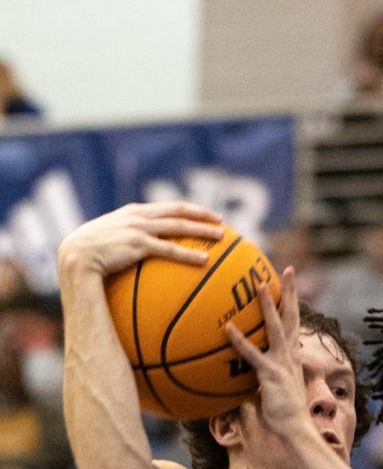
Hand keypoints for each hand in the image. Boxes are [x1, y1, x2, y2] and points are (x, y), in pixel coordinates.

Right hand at [57, 201, 223, 280]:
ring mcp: (138, 228)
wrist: (75, 257)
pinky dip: (188, 254)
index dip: (190, 209)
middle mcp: (139, 216)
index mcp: (134, 213)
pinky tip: (204, 261)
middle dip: (202, 215)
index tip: (209, 215)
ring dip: (202, 231)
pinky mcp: (137, 244)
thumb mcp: (111, 241)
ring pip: (178, 226)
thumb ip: (128, 242)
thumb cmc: (90, 255)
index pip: (168, 207)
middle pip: (178, 211)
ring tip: (221, 238)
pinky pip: (169, 249)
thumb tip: (142, 256)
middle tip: (222, 222)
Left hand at [226, 267, 311, 437]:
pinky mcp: (270, 374)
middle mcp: (290, 354)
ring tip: (260, 284)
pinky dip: (240, 340)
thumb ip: (261, 376)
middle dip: (291, 292)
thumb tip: (243, 372)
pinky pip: (253, 354)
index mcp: (292, 355)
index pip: (293, 322)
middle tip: (288, 269)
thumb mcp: (273, 389)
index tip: (290, 283)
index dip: (292, 302)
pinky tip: (227, 328)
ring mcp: (282, 363)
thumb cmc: (283, 414)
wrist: (295, 429)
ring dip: (268, 305)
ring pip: (275, 327)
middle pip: (292, 316)